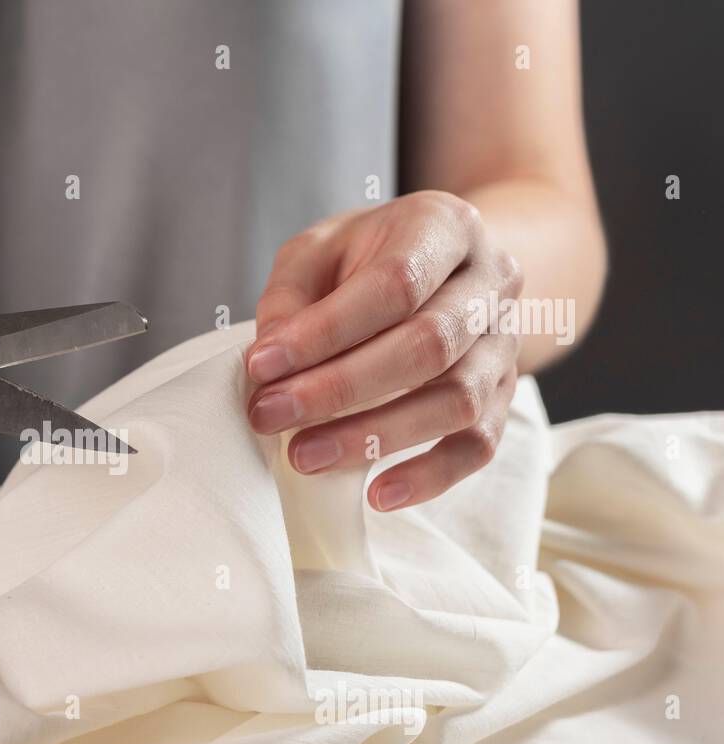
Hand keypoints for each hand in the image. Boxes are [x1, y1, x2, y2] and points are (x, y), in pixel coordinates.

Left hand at [246, 190, 522, 510]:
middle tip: (269, 416)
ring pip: (456, 400)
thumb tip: (270, 361)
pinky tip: (376, 494)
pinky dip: (429, 475)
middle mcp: (491, 281)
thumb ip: (291, 296)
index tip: (261, 365)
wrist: (444, 266)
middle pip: (427, 346)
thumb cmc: (369, 258)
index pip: (394, 284)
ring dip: (373, 437)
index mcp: (446, 227)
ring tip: (303, 456)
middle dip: (339, 389)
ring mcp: (505, 342)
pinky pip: (478, 445)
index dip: (325, 331)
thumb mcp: (319, 251)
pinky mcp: (503, 396)